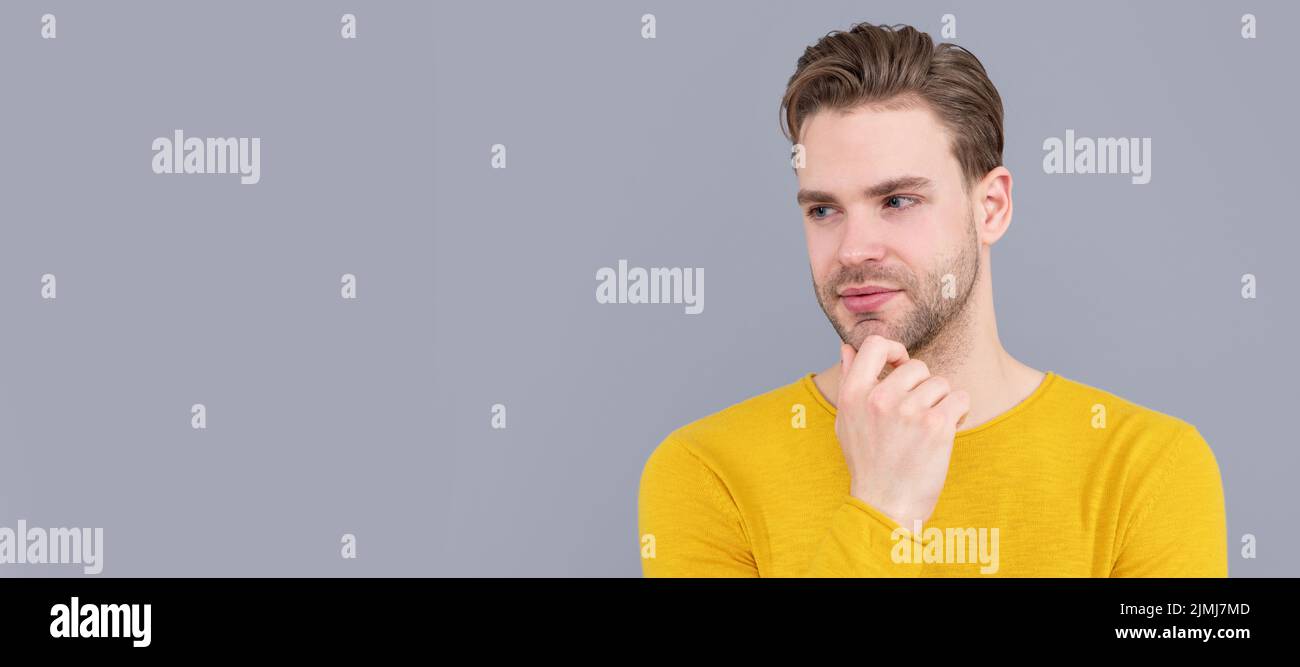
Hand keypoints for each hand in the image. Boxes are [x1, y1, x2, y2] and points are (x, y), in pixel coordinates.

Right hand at [834, 334, 970, 527]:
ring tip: (929, 428)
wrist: (886, 505)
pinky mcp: (936, 425)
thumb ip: (848, 381)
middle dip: (924, 387)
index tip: (901, 366)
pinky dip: (959, 414)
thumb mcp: (846, 421)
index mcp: (854, 394)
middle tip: (918, 414)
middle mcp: (879, 398)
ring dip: (942, 403)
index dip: (894, 349)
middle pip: (917, 366)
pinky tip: (945, 432)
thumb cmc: (868, 463)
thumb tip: (847, 348)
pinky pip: (961, 399)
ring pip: (942, 384)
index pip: (874, 344)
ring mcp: (909, 411)